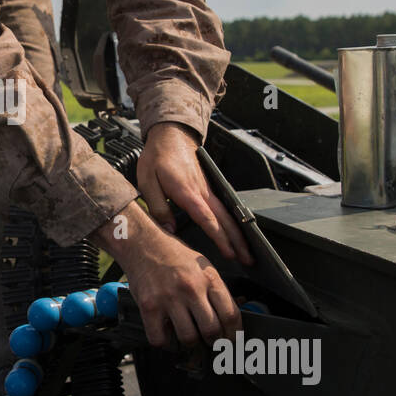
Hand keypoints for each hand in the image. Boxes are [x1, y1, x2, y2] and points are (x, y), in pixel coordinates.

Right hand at [91, 201, 241, 348]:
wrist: (141, 242)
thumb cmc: (172, 254)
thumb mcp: (202, 265)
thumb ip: (216, 290)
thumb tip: (230, 317)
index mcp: (208, 278)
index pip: (230, 315)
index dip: (234, 334)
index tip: (231, 340)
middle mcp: (190, 288)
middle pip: (211, 331)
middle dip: (214, 342)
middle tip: (211, 342)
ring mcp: (168, 298)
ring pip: (188, 338)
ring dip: (190, 344)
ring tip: (189, 339)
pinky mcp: (148, 306)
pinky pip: (160, 339)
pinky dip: (165, 343)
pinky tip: (167, 336)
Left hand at [138, 122, 252, 265]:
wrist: (170, 136)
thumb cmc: (157, 158)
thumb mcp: (147, 182)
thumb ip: (158, 207)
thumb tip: (169, 229)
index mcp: (187, 192)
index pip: (207, 219)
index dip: (219, 237)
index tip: (229, 252)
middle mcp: (202, 192)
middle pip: (225, 219)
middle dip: (238, 241)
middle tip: (248, 260)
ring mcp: (207, 189)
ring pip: (227, 214)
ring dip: (238, 233)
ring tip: (247, 252)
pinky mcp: (208, 188)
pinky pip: (223, 208)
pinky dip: (232, 223)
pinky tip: (236, 233)